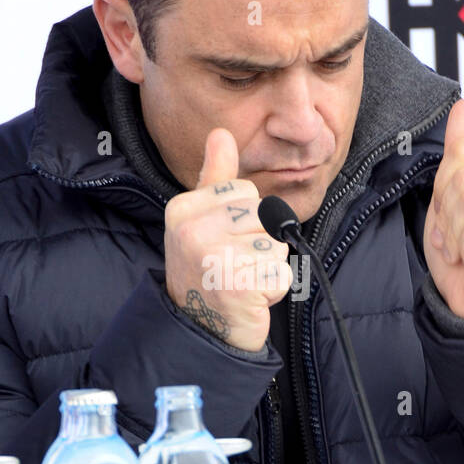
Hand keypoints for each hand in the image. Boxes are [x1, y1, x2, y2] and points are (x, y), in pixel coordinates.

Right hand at [164, 128, 291, 350]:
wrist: (198, 330)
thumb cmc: (205, 270)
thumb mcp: (202, 220)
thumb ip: (215, 178)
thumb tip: (221, 133)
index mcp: (182, 209)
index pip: (244, 192)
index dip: (246, 219)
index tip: (223, 243)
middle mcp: (192, 231)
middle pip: (262, 215)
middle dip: (260, 242)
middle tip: (235, 265)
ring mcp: (212, 258)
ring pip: (275, 244)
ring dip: (268, 267)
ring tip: (241, 281)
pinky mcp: (236, 286)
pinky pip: (281, 274)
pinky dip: (274, 290)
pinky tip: (250, 299)